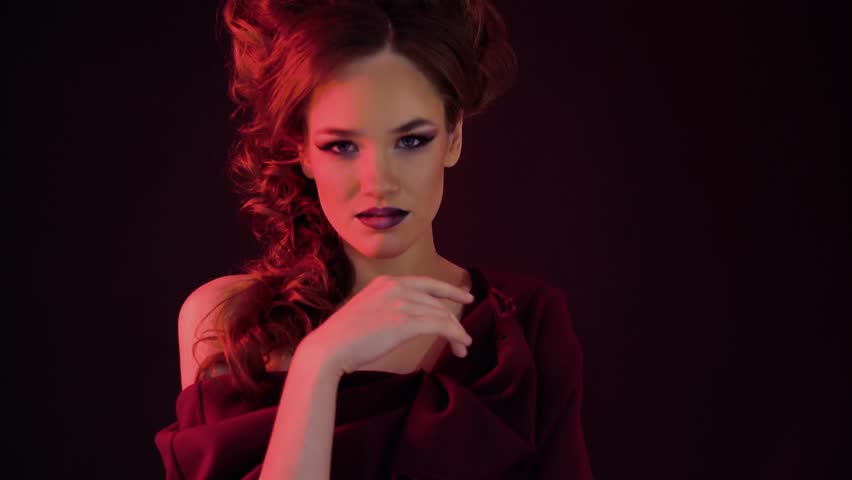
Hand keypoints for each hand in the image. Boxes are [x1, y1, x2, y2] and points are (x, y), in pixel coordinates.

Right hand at [302, 274, 474, 375]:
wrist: (328, 349)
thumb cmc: (344, 338)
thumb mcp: (368, 311)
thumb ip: (388, 307)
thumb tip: (410, 319)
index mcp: (386, 282)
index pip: (426, 283)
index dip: (449, 290)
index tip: (465, 297)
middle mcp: (395, 287)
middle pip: (437, 302)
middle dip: (454, 320)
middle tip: (465, 337)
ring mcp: (400, 303)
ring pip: (441, 315)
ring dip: (456, 333)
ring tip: (463, 347)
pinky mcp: (405, 321)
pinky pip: (440, 326)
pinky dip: (455, 335)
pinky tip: (460, 345)